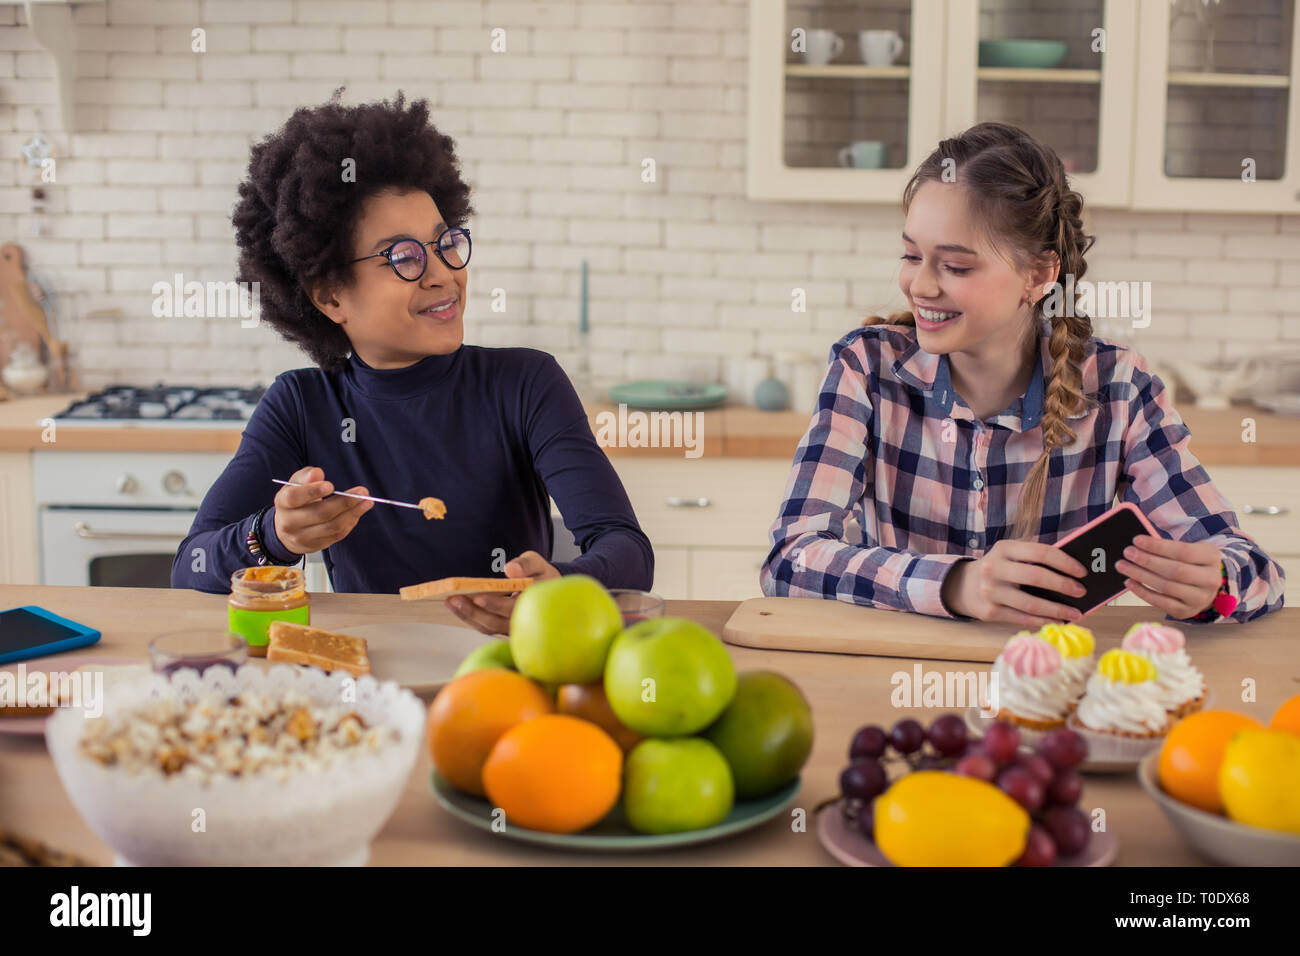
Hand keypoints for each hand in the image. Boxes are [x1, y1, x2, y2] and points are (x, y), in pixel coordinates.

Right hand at [271, 466, 372, 555]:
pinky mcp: (316, 545)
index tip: (330, 485)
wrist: (287, 528)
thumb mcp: (296, 484)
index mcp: (283, 503)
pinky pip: (337, 535)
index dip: (312, 491)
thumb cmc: (296, 499)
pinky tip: (358, 512)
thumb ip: (306, 476)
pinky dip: (350, 522)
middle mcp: (289, 522)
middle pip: (319, 513)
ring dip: (353, 513)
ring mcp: (302, 537)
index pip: (295, 498)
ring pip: (332, 526)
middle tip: (362, 492)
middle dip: (344, 502)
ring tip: (367, 502)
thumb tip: (317, 473)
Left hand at [446, 550, 560, 634]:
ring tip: (449, 602)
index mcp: (533, 604)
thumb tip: (510, 569)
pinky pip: (486, 627)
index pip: (512, 609)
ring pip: (488, 627)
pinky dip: (470, 618)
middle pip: (495, 622)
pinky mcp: (503, 629)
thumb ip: (525, 564)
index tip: (478, 597)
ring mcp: (513, 629)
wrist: (547, 590)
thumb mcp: (537, 563)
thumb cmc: (540, 574)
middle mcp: (523, 621)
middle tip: (453, 600)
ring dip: (467, 616)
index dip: (495, 605)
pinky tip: (456, 607)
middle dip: (472, 612)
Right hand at [941, 538, 1088, 627]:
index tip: (1082, 572)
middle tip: (1081, 592)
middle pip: (1036, 577)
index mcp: (1004, 548)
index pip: (1040, 552)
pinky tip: (1057, 621)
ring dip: (1058, 610)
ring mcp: (990, 591)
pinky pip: (1023, 618)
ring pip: (1031, 604)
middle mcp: (994, 568)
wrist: (964, 586)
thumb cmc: (1000, 569)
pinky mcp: (990, 612)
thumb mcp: (1011, 555)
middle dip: (1064, 585)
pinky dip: (1044, 621)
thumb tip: (1074, 571)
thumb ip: (1035, 559)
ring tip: (1076, 613)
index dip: (1065, 562)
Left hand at [1115, 535, 1221, 619]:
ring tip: (1123, 566)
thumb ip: (1168, 546)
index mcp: (1211, 557)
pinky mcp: (1186, 611)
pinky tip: (1129, 582)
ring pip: (1166, 587)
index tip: (1136, 540)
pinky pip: (1161, 602)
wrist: (1205, 587)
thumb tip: (1138, 544)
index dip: (1158, 546)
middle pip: (1175, 570)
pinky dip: (1142, 592)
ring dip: (1140, 575)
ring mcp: (1200, 598)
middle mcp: (1210, 579)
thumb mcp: (1189, 548)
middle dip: (1147, 561)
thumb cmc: (1191, 563)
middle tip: (1128, 553)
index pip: (1183, 551)